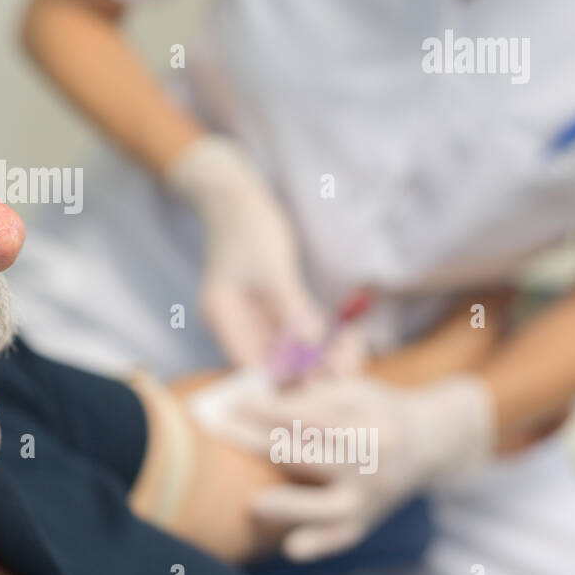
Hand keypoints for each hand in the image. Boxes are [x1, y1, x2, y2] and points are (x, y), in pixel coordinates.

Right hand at [164, 135, 326, 367]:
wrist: (238, 197)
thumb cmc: (248, 226)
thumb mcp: (271, 267)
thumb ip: (289, 307)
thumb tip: (312, 344)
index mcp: (221, 316)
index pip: (248, 364)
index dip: (283, 376)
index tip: (321, 377)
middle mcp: (234, 324)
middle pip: (270, 362)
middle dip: (307, 369)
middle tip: (346, 365)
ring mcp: (252, 316)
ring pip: (287, 350)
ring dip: (319, 355)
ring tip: (353, 353)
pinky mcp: (271, 307)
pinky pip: (297, 331)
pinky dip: (320, 337)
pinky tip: (347, 338)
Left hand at [186, 370, 495, 560]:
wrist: (430, 443)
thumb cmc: (376, 410)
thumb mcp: (353, 391)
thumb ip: (312, 398)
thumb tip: (255, 406)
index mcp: (370, 423)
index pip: (309, 418)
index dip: (268, 412)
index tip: (233, 406)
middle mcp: (374, 463)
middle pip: (313, 457)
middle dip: (264, 445)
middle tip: (225, 435)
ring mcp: (372, 497)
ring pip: (331, 507)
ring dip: (292, 506)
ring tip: (254, 505)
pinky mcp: (368, 521)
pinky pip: (342, 537)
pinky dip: (319, 544)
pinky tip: (291, 548)